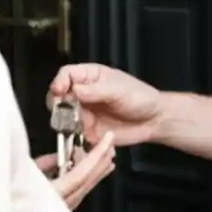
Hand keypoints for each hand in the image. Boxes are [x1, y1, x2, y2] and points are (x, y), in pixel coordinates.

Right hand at [34, 131, 116, 209]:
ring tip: (106, 157)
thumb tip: (58, 157)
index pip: (82, 172)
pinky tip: (88, 173)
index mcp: (54, 194)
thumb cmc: (13, 198)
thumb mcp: (26, 173)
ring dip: (96, 170)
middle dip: (102, 161)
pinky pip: (78, 192)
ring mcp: (63, 209)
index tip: (107, 140)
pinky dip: (86, 179)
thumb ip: (45, 163)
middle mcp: (62, 204)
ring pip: (85, 187)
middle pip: (89, 180)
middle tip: (111, 146)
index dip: (97, 154)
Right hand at [48, 64, 162, 146]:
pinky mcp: (88, 130)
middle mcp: (83, 94)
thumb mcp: (119, 90)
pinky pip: (74, 134)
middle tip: (65, 112)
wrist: (153, 121)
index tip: (59, 91)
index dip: (59, 82)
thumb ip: (96, 91)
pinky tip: (85, 136)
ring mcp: (84, 112)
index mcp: (90, 77)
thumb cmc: (140, 97)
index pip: (67, 74)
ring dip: (65, 123)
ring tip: (79, 125)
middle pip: (58, 96)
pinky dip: (74, 136)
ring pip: (63, 117)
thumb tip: (74, 90)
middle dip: (58, 104)